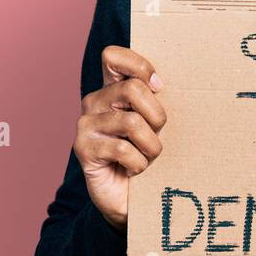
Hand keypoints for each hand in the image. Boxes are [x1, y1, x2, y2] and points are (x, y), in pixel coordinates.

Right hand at [73, 46, 167, 233]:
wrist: (130, 198)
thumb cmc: (149, 155)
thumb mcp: (158, 123)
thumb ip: (157, 100)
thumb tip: (171, 82)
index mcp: (113, 89)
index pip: (113, 56)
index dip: (139, 66)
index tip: (159, 86)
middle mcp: (95, 102)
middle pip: (133, 89)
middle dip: (157, 115)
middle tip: (158, 135)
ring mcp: (86, 124)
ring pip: (133, 122)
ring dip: (151, 146)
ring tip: (148, 157)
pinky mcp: (83, 149)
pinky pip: (124, 150)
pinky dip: (139, 164)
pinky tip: (134, 170)